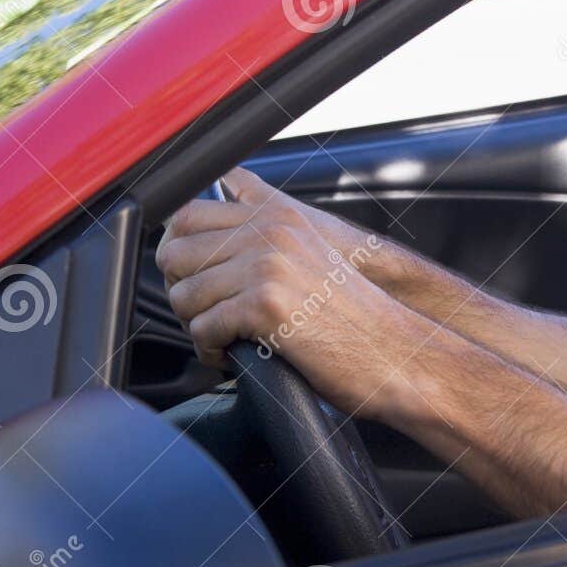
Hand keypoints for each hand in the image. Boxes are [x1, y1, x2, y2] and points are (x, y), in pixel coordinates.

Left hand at [156, 167, 414, 418]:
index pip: (187, 212)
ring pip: (183, 295)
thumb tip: (212, 213)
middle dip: (183, 289)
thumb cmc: (353, 313)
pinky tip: (234, 354)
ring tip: (225, 337)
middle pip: (175, 252)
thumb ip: (265, 225)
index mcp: (278, 214)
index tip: (189, 276)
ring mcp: (268, 265)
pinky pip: (202, 329)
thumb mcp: (311, 251)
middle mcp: (271, 231)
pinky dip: (211, 351)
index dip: (177, 250)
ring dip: (196, 324)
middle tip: (209, 313)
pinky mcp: (265, 305)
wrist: (392, 350)